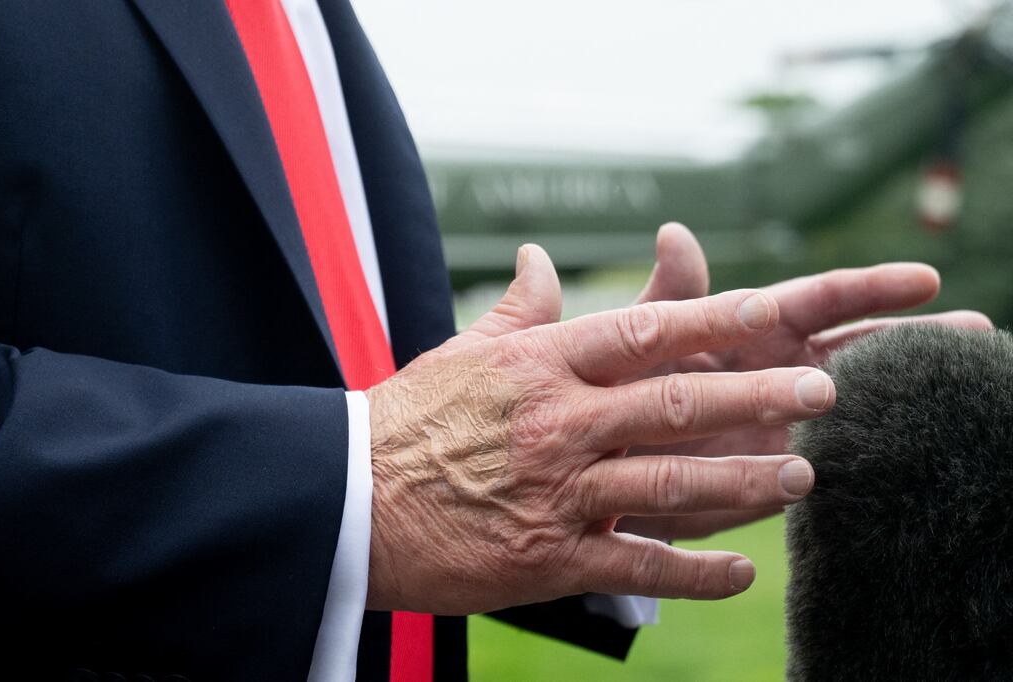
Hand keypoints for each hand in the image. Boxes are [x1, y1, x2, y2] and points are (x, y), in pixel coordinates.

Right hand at [365, 245, 831, 614]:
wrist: (347, 502)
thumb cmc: (407, 420)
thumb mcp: (463, 352)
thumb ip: (519, 308)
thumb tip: (538, 256)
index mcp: (542, 364)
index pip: (645, 330)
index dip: (719, 318)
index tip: (783, 309)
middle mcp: (559, 421)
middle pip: (676, 403)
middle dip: (757, 396)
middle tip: (823, 392)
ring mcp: (558, 491)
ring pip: (670, 483)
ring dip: (744, 482)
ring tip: (802, 475)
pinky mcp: (549, 557)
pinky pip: (639, 566)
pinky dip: (696, 573)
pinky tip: (742, 572)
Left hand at [617, 223, 992, 541]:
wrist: (601, 462)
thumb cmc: (614, 386)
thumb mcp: (641, 338)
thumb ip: (668, 298)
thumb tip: (674, 232)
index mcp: (751, 327)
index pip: (819, 299)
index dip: (869, 288)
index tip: (926, 279)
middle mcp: (779, 370)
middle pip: (860, 350)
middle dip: (918, 342)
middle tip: (981, 335)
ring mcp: (786, 423)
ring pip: (861, 406)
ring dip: (910, 401)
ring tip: (970, 398)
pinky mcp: (781, 473)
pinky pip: (837, 465)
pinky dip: (875, 461)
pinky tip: (922, 463)